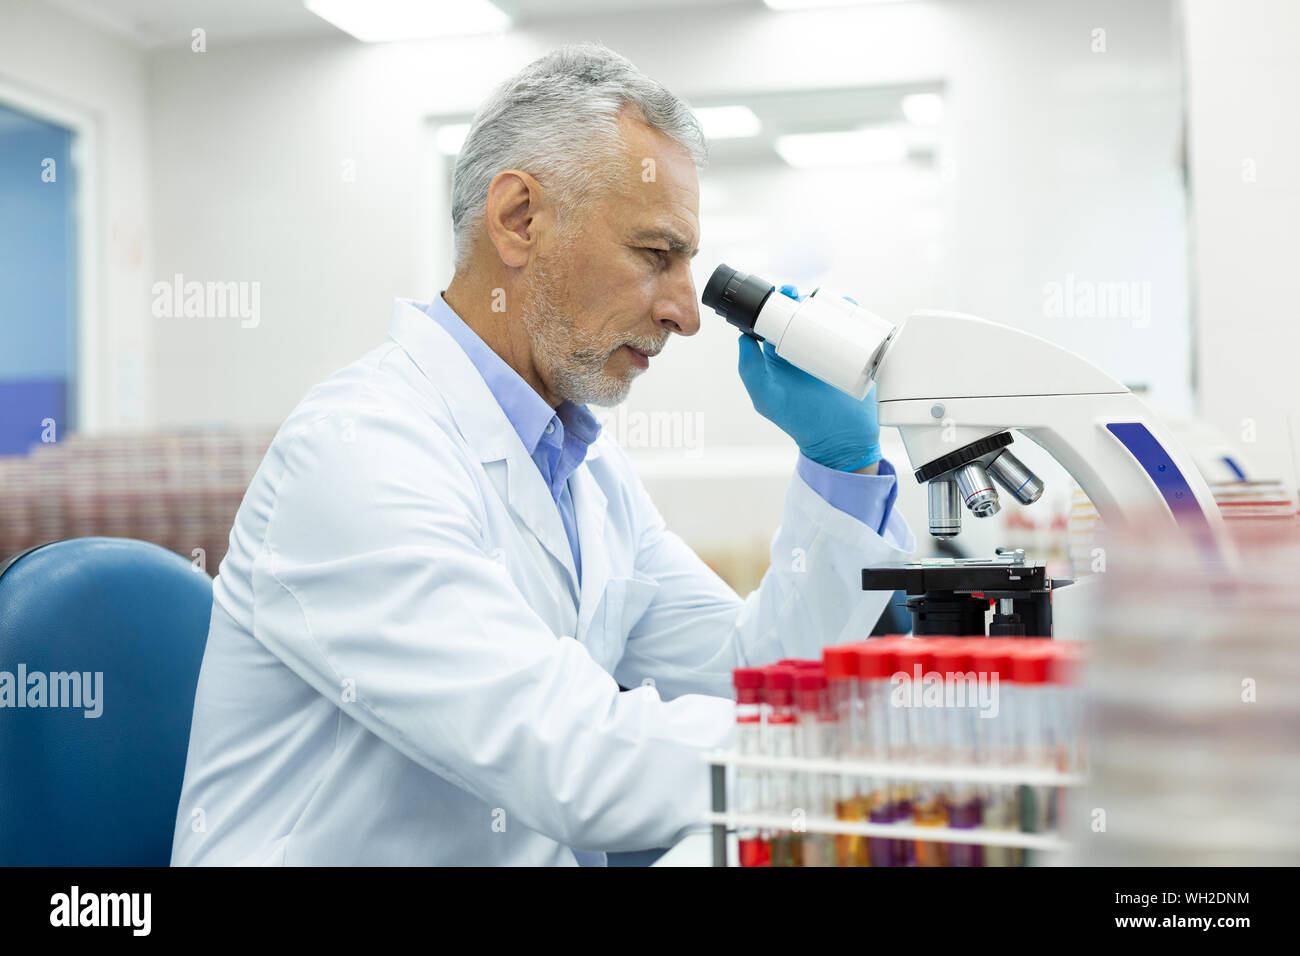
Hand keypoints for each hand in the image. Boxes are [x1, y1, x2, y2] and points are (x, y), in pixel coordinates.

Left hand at [737, 284, 881, 471]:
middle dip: (802, 298)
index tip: (782, 294)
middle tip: (802, 296)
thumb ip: (749, 368)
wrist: (839, 438)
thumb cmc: (799, 421)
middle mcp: (803, 349)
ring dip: (828, 302)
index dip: (777, 304)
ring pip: (827, 317)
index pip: (775, 321)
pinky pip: (852, 328)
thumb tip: (742, 337)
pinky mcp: (853, 354)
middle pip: (802, 313)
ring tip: (827, 299)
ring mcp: (829, 350)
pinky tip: (849, 307)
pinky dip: (851, 314)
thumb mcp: (766, 396)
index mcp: (780, 355)